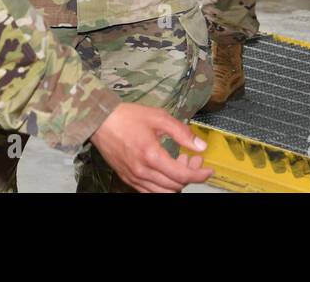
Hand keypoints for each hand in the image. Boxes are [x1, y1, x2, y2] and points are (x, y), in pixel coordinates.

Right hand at [89, 103, 213, 192]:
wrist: (100, 121)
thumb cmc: (128, 116)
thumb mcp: (158, 117)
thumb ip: (181, 132)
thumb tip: (201, 146)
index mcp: (152, 156)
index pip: (183, 175)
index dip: (200, 175)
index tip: (208, 169)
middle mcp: (142, 172)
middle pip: (175, 186)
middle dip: (190, 175)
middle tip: (194, 159)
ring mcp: (134, 178)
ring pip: (163, 193)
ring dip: (177, 182)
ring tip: (179, 164)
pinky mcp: (127, 179)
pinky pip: (149, 192)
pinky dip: (162, 186)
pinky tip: (166, 170)